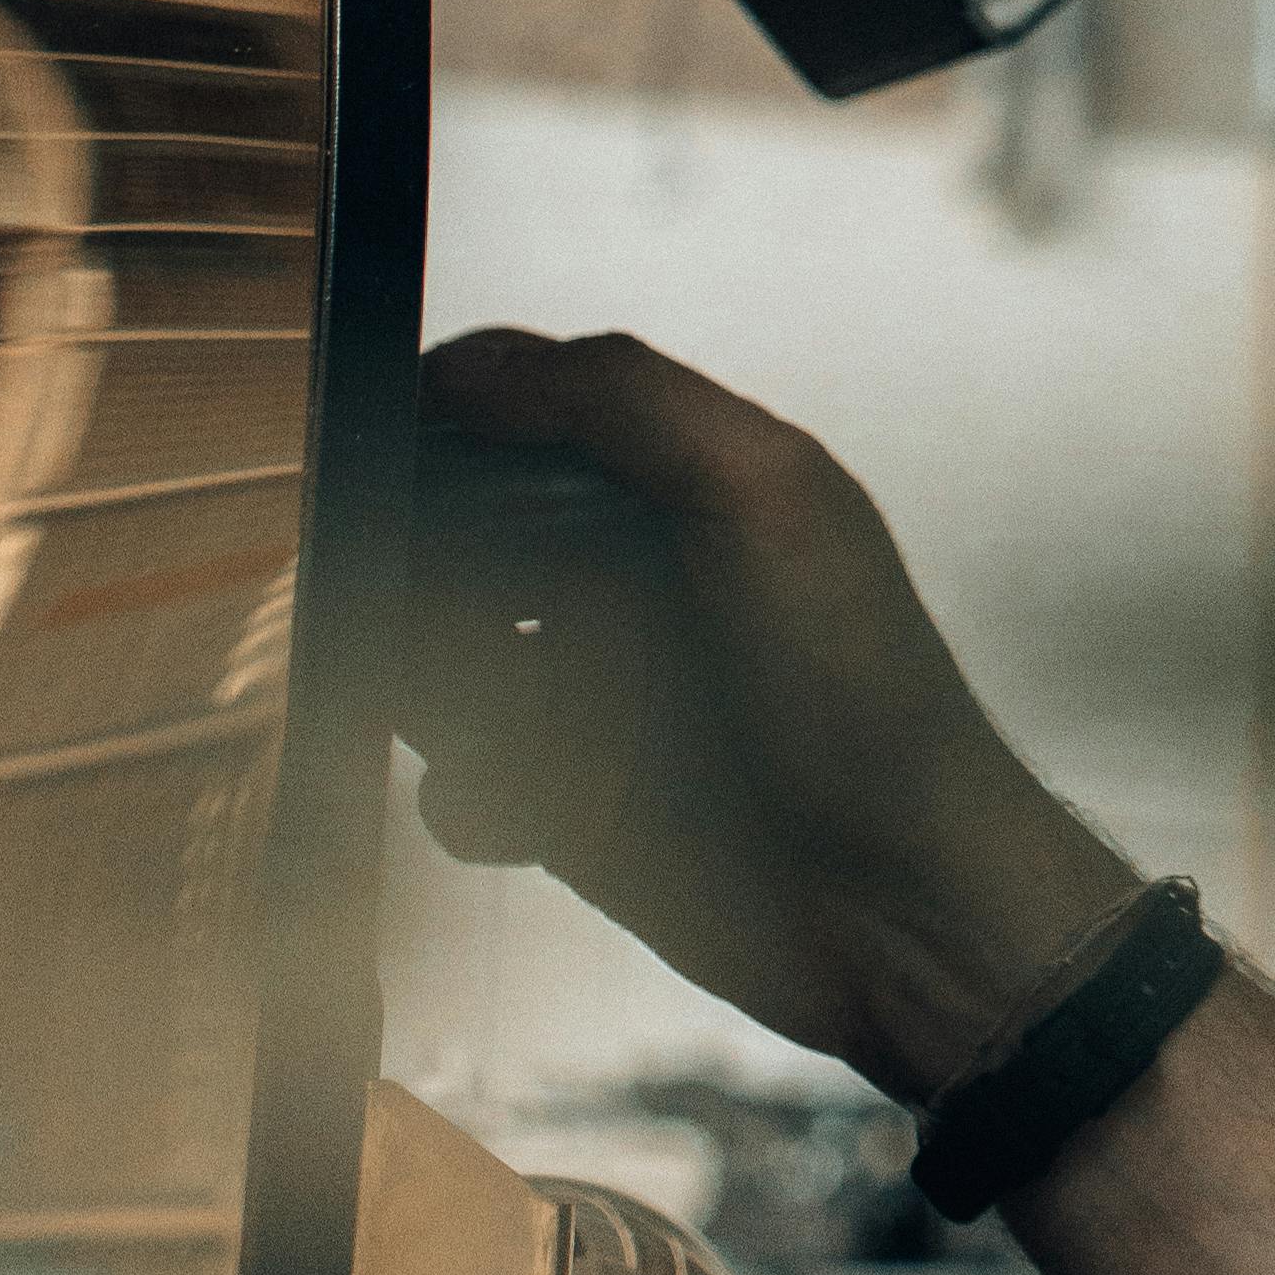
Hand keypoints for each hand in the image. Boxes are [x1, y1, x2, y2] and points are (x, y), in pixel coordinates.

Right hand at [411, 329, 1136, 1091]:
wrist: (898, 907)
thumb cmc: (858, 687)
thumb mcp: (764, 497)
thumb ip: (623, 403)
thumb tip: (465, 368)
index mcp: (673, 475)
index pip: (516, 402)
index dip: (435, 415)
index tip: (376, 449)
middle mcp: (622, 567)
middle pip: (451, 527)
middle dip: (406, 563)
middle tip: (423, 610)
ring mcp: (590, 683)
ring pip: (433, 653)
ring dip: (428, 686)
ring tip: (485, 715)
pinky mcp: (565, 796)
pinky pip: (456, 776)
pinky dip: (471, 792)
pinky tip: (528, 816)